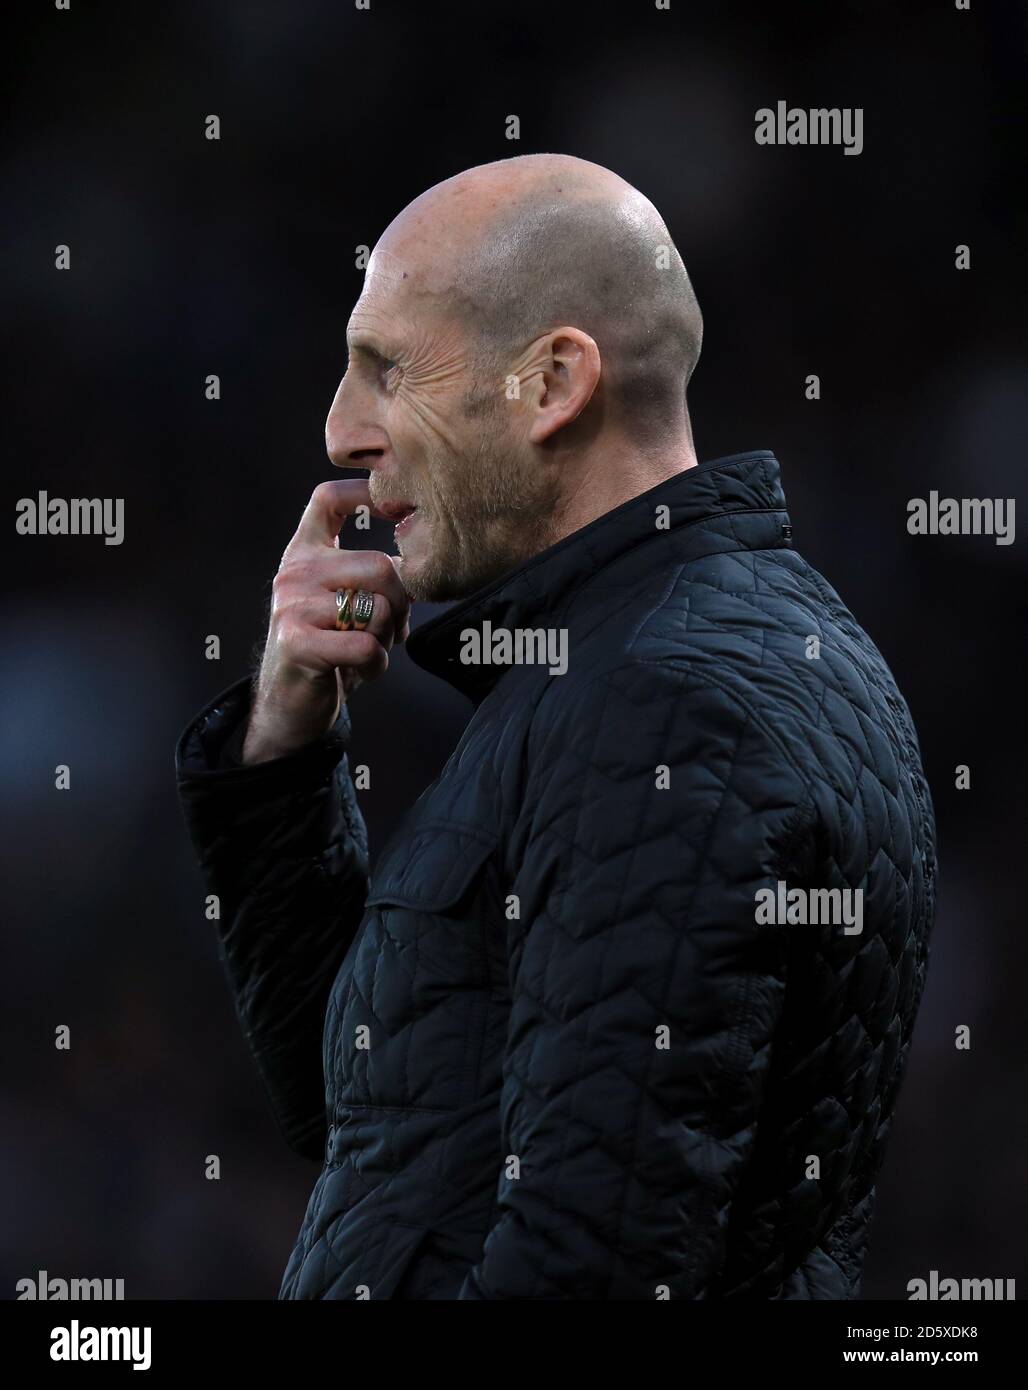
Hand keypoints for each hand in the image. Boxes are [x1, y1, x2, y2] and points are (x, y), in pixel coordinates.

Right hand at [241, 479, 410, 763]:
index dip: (365, 493)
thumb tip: (425, 556)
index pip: (327, 499)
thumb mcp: (346, 602)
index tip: (399, 510)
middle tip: (391, 631)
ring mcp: (291, 605)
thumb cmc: (330, 650)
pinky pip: (366, 645)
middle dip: (401, 606)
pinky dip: (376, 664)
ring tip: (368, 650)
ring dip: (387, 639)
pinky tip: (360, 670)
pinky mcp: (297, 641)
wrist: (290, 705)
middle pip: (381, 566)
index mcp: (305, 553)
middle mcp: (294, 572)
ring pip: (377, 606)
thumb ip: (372, 575)